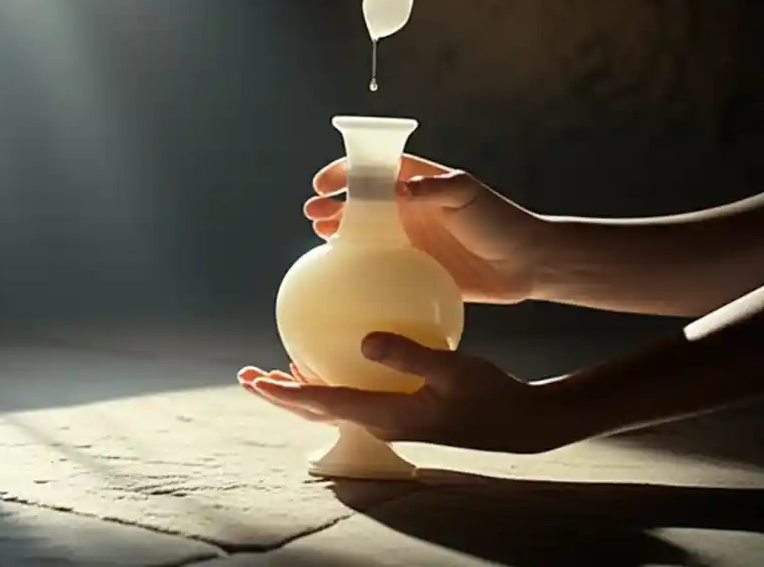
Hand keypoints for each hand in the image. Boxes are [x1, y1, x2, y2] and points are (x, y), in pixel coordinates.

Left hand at [238, 332, 579, 453]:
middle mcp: (379, 422)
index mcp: (386, 416)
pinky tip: (323, 356)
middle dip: (278, 394)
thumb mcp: (452, 369)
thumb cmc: (490, 394)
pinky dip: (329, 380)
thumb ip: (408, 355)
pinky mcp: (399, 411)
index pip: (323, 403)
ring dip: (298, 390)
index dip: (286, 393)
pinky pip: (350, 395)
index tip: (256, 380)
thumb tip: (364, 339)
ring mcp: (388, 419)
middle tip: (245, 375)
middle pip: (315, 409)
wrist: (518, 423)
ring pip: (330, 404)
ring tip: (269, 371)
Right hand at [305, 154, 544, 302]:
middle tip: (312, 212)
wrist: (527, 264)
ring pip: (364, 234)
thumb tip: (395, 187)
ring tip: (319, 235)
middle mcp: (408, 210)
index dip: (345, 171)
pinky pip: (379, 267)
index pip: (373, 169)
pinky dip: (358, 267)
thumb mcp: (467, 195)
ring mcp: (409, 240)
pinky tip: (341, 272)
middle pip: (361, 202)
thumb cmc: (500, 221)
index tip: (324, 183)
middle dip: (333, 204)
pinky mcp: (414, 269)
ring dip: (339, 233)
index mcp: (418, 184)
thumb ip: (431, 189)